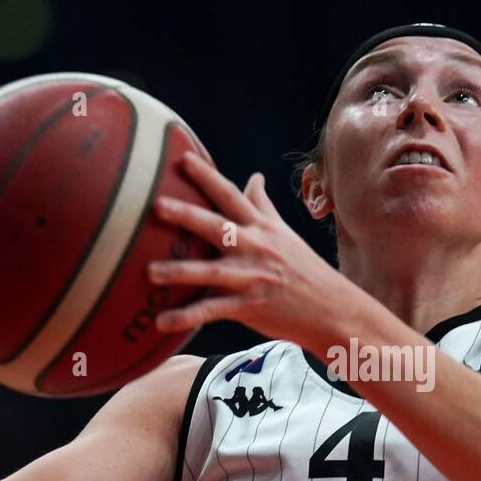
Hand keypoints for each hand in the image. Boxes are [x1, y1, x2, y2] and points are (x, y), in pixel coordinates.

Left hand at [148, 151, 352, 348]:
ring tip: (149, 271)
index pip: (232, 196)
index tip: (183, 158)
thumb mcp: (285, 233)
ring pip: (211, 272)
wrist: (331, 309)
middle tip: (157, 206)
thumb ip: (263, 206)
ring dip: (179, 272)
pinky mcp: (249, 307)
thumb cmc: (304, 269)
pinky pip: (212, 312)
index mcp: (262, 228)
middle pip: (217, 228)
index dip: (207, 176)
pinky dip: (186, 317)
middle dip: (187, 216)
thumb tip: (254, 177)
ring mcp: (251, 279)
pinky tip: (160, 322)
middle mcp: (255, 249)